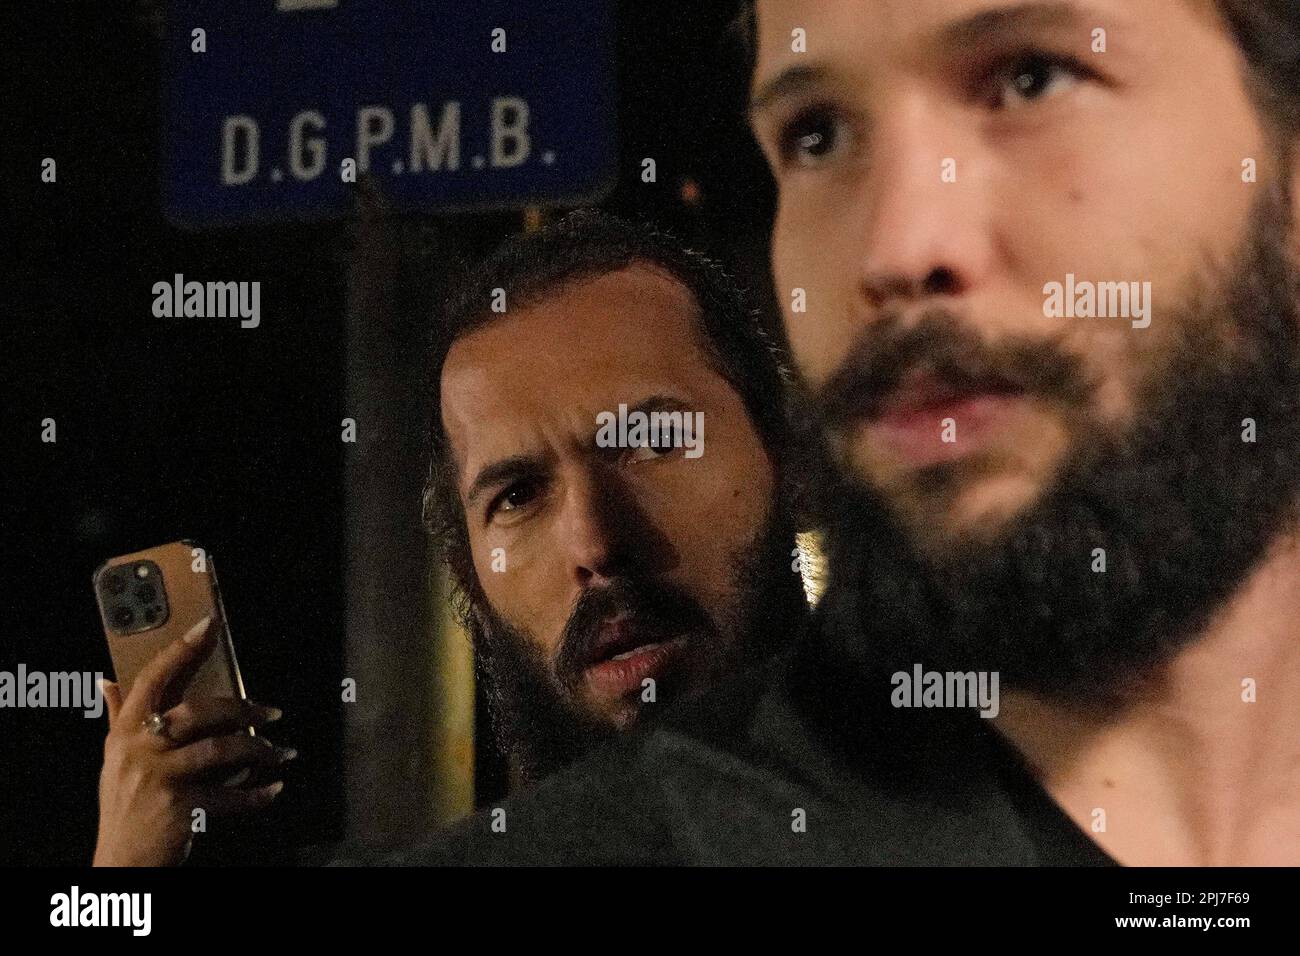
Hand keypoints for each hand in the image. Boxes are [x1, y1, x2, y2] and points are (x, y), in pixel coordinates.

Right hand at [92, 616, 292, 865]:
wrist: (122, 861)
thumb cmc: (123, 804)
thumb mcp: (115, 759)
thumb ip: (117, 717)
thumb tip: (108, 680)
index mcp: (125, 732)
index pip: (154, 678)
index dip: (182, 648)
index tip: (210, 623)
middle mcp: (141, 749)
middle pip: (200, 711)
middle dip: (243, 707)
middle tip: (271, 712)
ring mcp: (160, 778)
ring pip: (223, 749)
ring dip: (260, 749)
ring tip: (280, 753)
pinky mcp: (182, 807)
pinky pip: (231, 795)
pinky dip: (258, 794)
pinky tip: (274, 789)